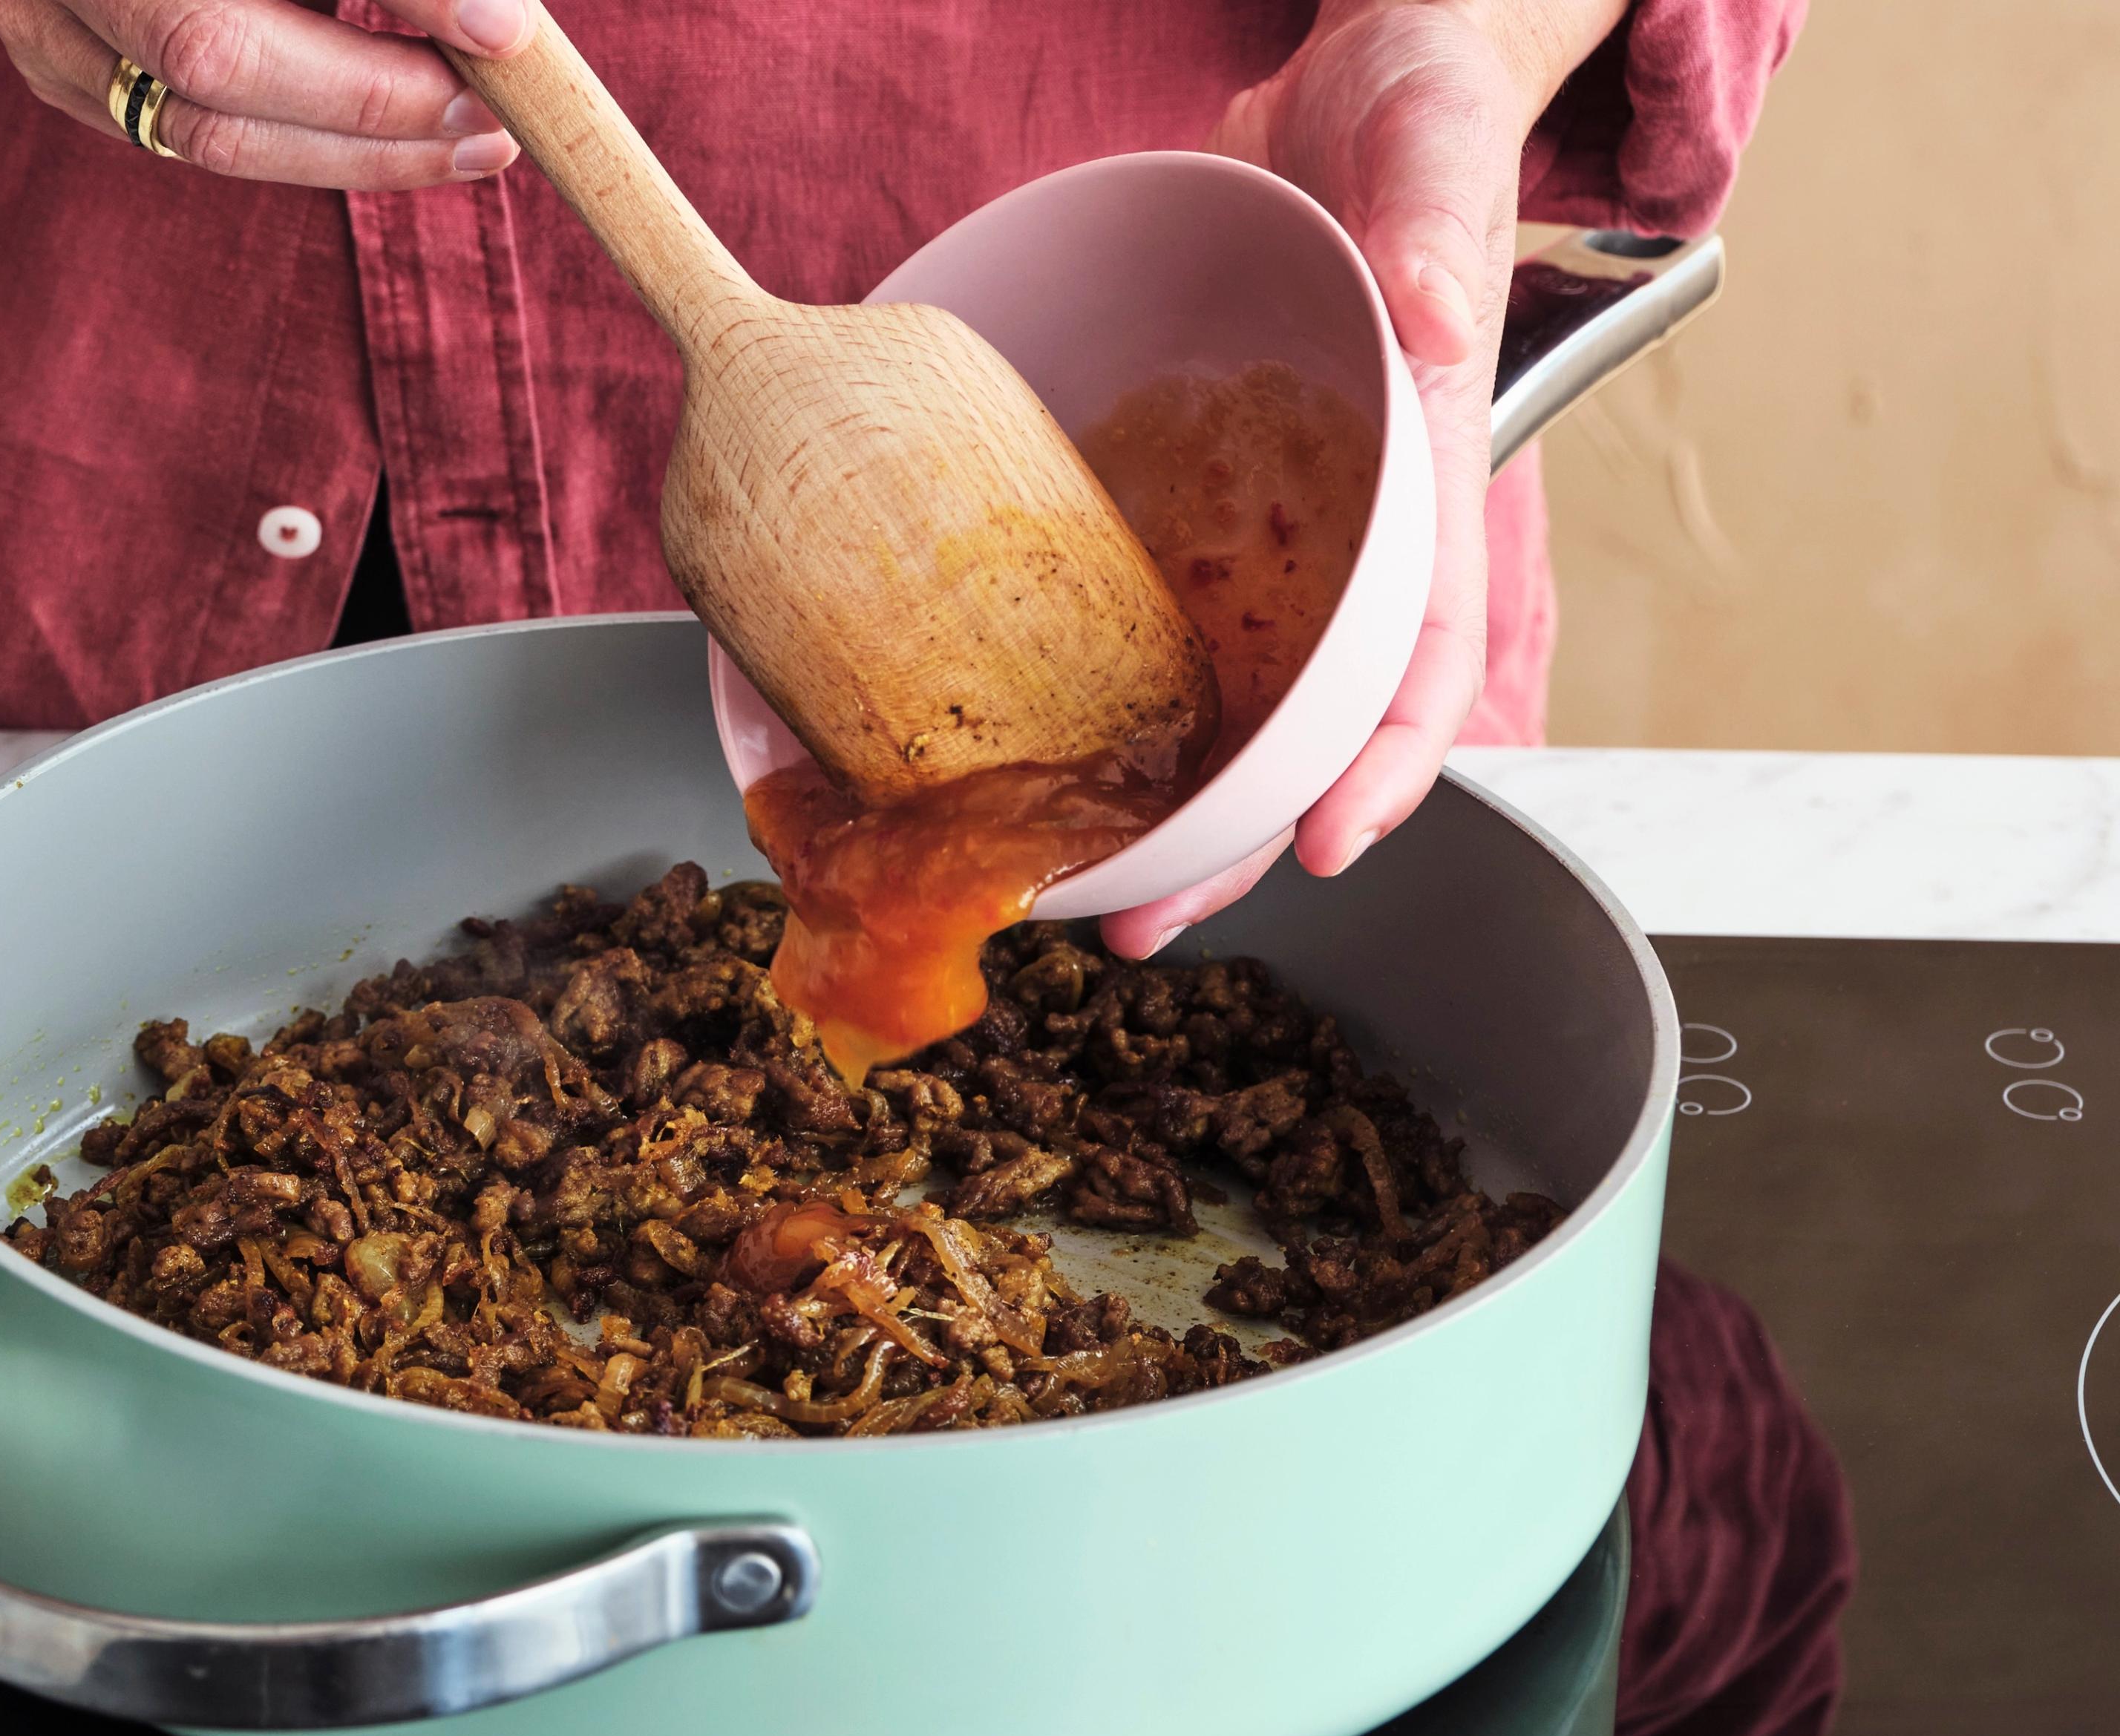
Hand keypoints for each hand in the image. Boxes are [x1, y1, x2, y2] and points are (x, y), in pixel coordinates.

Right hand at [0, 0, 530, 186]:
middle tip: (490, 124)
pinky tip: (377, 136)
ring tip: (461, 140)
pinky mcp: (53, 66)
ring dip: (344, 152)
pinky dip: (288, 141)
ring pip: (195, 128)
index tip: (501, 43)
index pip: (239, 15)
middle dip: (370, 112)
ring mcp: (39, 18)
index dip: (386, 28)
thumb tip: (496, 27)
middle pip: (211, 65)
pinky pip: (176, 135)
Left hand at [1101, 0, 1617, 960]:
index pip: (1426, 650)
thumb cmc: (1417, 112)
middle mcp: (1346, 525)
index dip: (1384, 761)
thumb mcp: (1435, 146)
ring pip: (1215, 694)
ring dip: (1154, 803)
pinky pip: (1139, 607)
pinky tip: (1023, 753)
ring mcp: (1263, 518)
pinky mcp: (1183, 489)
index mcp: (1427, 472)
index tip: (1330, 844)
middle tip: (1146, 927)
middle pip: (1301, 720)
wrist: (1346, 81)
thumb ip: (1436, 226)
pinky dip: (1090, 690)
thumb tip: (1429, 310)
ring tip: (1080, 893)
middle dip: (1236, 837)